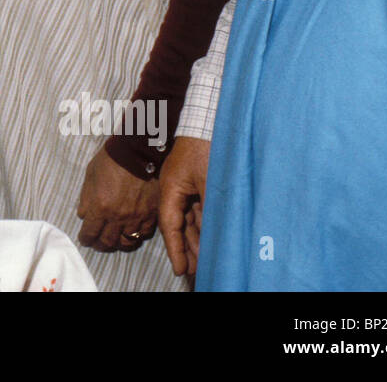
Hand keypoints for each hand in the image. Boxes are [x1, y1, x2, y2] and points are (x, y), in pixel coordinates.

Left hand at [75, 143, 159, 251]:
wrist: (138, 151)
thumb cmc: (111, 160)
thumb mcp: (90, 175)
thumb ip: (85, 198)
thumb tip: (83, 216)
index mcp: (100, 207)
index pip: (90, 233)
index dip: (85, 239)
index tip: (85, 239)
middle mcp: (117, 217)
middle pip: (107, 242)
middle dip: (100, 245)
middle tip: (98, 243)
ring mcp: (136, 217)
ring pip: (126, 242)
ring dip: (118, 243)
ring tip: (115, 240)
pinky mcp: (151, 215)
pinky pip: (143, 234)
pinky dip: (136, 236)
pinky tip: (131, 232)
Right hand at [159, 135, 209, 276]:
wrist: (209, 116)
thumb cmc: (206, 144)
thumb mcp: (211, 180)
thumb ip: (211, 209)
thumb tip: (215, 235)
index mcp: (171, 188)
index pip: (171, 226)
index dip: (176, 250)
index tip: (181, 270)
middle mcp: (176, 189)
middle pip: (179, 225)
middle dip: (188, 249)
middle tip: (196, 271)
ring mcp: (187, 184)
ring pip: (190, 218)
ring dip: (198, 239)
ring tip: (205, 260)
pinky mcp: (198, 180)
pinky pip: (199, 208)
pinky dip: (205, 224)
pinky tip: (212, 237)